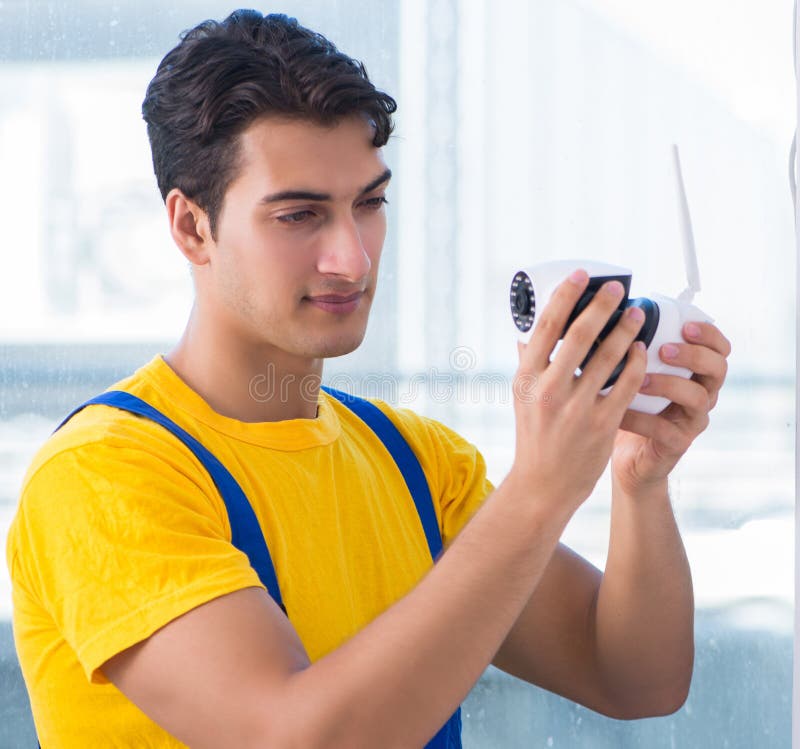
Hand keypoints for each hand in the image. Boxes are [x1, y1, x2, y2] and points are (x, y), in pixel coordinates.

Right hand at [511, 270, 647, 517]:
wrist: (545, 483)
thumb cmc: (535, 435)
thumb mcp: (522, 396)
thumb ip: (529, 362)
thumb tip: (530, 329)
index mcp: (526, 377)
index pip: (545, 327)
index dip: (565, 296)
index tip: (581, 276)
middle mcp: (548, 389)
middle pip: (578, 335)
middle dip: (601, 305)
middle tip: (618, 288)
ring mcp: (576, 407)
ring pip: (608, 357)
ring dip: (626, 330)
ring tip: (638, 313)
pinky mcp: (601, 423)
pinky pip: (626, 385)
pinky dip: (636, 363)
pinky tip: (642, 350)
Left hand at [612, 321, 730, 494]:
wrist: (624, 456)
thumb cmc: (627, 405)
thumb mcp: (631, 374)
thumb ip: (633, 350)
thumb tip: (609, 315)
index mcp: (695, 373)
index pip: (719, 348)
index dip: (709, 335)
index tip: (685, 325)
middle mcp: (702, 394)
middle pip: (717, 368)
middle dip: (694, 355)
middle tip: (664, 350)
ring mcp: (693, 421)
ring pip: (697, 398)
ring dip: (669, 384)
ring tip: (640, 379)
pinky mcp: (678, 444)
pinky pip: (666, 430)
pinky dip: (641, 419)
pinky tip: (620, 412)